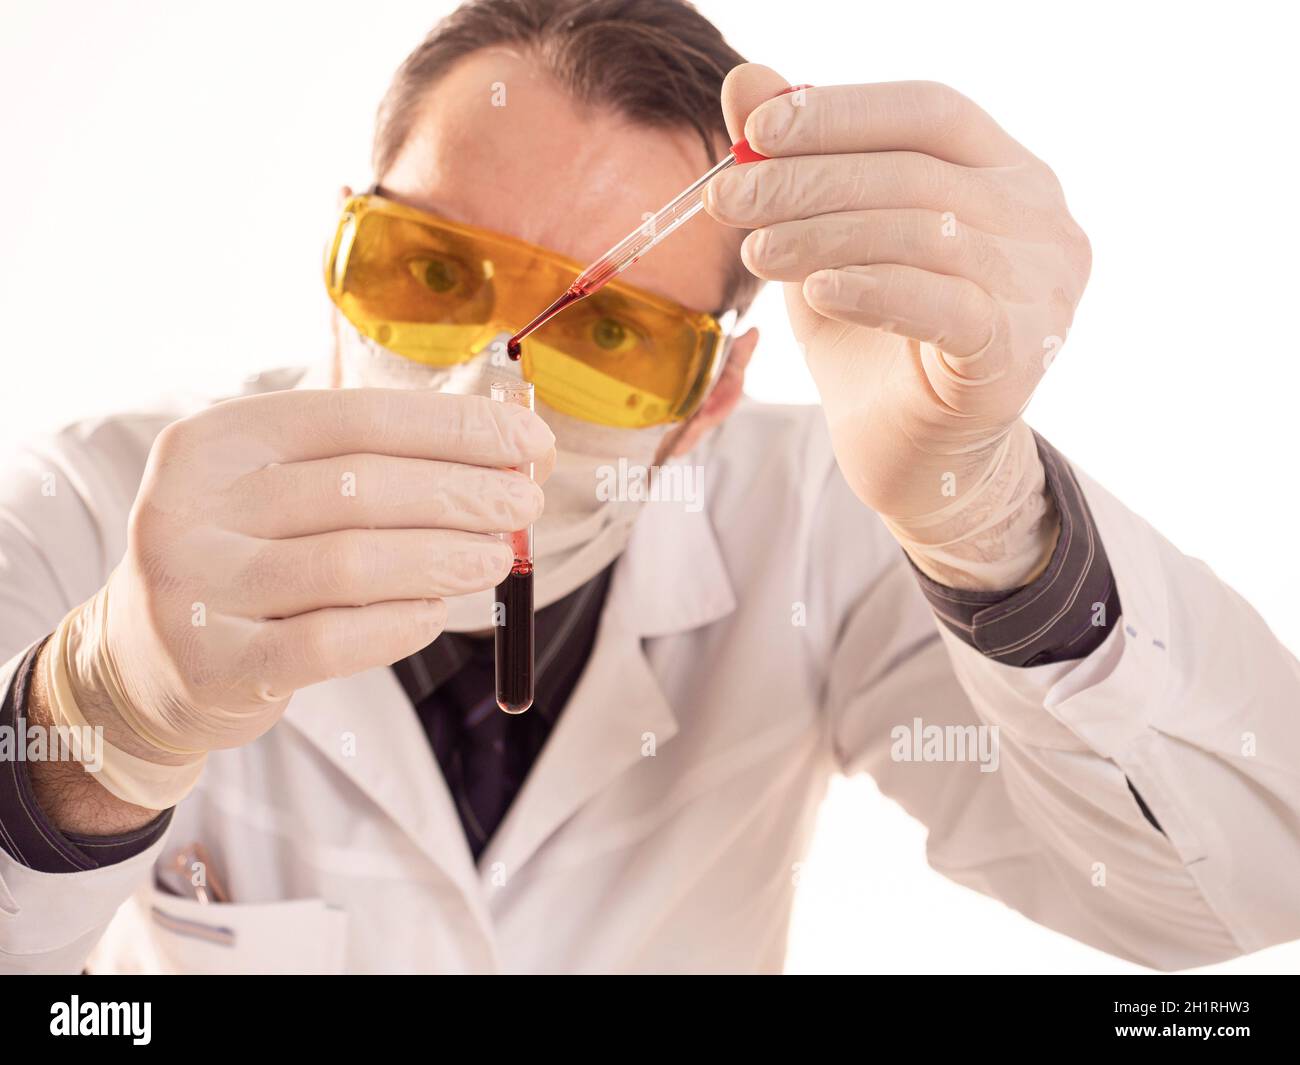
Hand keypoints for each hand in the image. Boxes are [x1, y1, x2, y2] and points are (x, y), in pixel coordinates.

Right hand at [47, 388, 551, 803]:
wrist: (150, 658)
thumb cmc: (252, 557)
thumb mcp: (291, 492)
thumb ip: (382, 468)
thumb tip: (515, 453)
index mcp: (219, 440)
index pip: (358, 417)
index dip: (455, 427)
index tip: (530, 441)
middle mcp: (192, 504)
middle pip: (360, 487)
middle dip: (462, 491)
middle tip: (525, 503)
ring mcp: (195, 587)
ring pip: (349, 563)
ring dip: (442, 557)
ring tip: (496, 557)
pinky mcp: (213, 666)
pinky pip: (328, 643)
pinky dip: (397, 625)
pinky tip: (435, 613)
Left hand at [706, 66, 1087, 583]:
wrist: (918, 460)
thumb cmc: (876, 345)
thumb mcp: (824, 245)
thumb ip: (797, 164)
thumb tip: (745, 78)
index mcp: (1006, 171)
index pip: (927, 111)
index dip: (840, 111)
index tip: (754, 127)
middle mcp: (1041, 217)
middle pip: (917, 170)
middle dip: (809, 178)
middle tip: (726, 199)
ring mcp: (1042, 285)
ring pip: (925, 231)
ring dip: (824, 234)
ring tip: (755, 253)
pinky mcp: (1019, 351)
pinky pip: (944, 305)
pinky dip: (874, 289)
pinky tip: (818, 291)